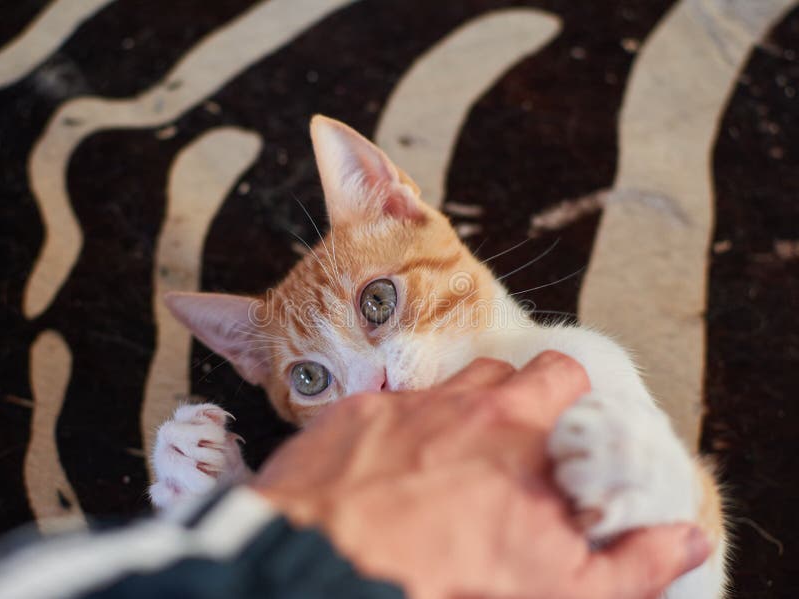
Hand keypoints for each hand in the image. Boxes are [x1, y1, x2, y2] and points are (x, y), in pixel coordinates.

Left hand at [251, 352, 709, 598]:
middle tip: (519, 440)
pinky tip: (388, 469)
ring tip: (457, 454)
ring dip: (465, 406)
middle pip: (510, 368)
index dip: (572, 402)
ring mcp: (407, 405)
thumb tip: (686, 538)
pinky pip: (389, 403)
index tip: (569, 428)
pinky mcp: (353, 413)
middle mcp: (469, 407)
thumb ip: (630, 564)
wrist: (320, 578)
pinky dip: (399, 428)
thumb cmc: (443, 588)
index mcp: (526, 440)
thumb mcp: (557, 594)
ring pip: (452, 379)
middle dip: (525, 394)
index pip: (565, 379)